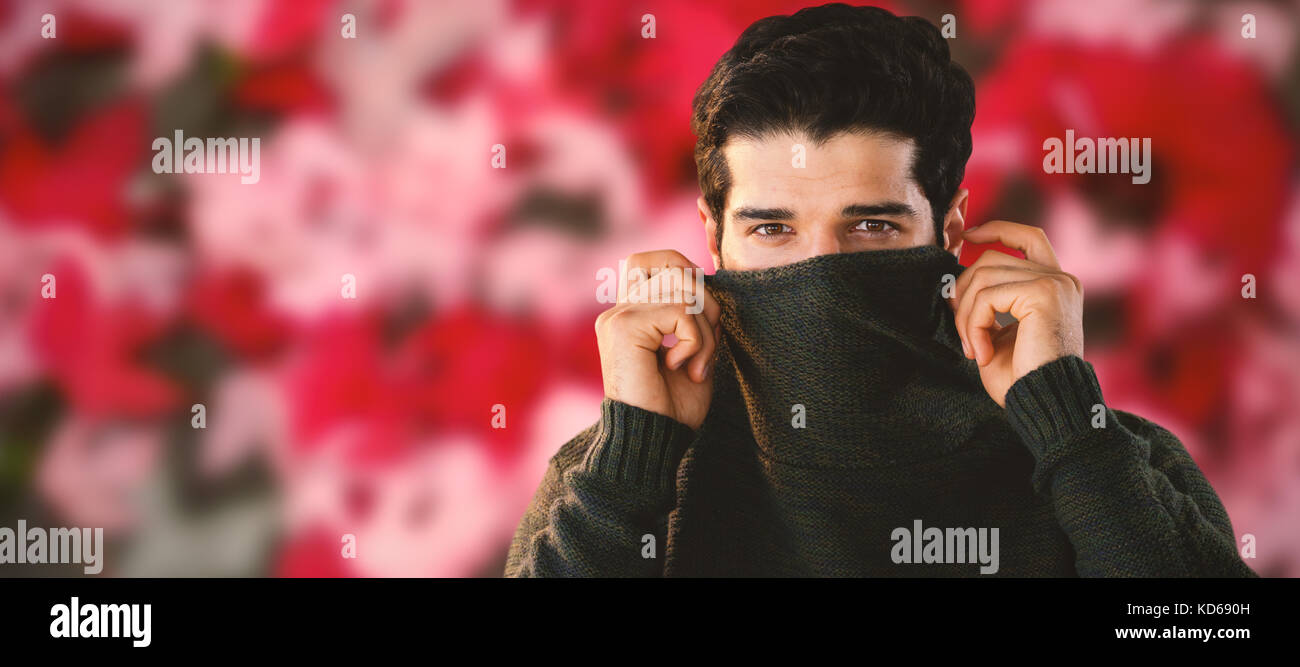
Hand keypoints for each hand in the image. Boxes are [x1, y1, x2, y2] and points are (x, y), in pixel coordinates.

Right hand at [595, 250, 719, 428]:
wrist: (652, 441)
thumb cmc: (673, 406)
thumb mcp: (694, 352)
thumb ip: (696, 317)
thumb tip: (712, 282)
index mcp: (631, 313)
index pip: (656, 261)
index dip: (689, 275)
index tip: (703, 322)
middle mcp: (619, 310)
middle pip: (674, 265)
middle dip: (707, 302)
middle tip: (707, 344)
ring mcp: (618, 315)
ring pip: (684, 288)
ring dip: (705, 329)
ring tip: (696, 364)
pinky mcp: (624, 326)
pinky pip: (681, 311)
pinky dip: (695, 341)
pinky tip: (680, 367)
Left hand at [949, 221, 1083, 406]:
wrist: (1046, 404)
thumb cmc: (1022, 378)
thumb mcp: (999, 333)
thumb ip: (987, 303)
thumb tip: (953, 283)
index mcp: (1055, 285)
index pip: (1027, 238)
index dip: (996, 230)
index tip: (966, 236)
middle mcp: (1060, 279)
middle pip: (991, 259)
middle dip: (964, 294)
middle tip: (963, 335)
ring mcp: (1054, 283)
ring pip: (982, 277)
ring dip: (966, 318)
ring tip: (973, 349)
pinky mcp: (1043, 293)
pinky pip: (987, 297)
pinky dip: (974, 326)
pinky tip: (981, 354)